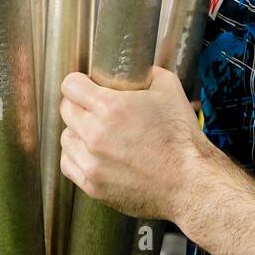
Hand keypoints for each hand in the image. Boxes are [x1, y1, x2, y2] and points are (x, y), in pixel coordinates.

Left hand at [59, 65, 208, 220]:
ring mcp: (92, 162)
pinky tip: (93, 152)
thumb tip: (137, 69)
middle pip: (66, 110)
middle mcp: (95, 135)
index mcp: (110, 108)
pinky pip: (69, 164)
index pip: (70, 86)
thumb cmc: (181, 138)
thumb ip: (147, 73)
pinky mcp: (93, 185)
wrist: (189, 181)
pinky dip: (77, 156)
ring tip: (97, 132)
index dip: (79, 82)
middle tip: (94, 107)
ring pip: (66, 137)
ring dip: (77, 131)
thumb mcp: (169, 89)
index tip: (85, 85)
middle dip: (79, 104)